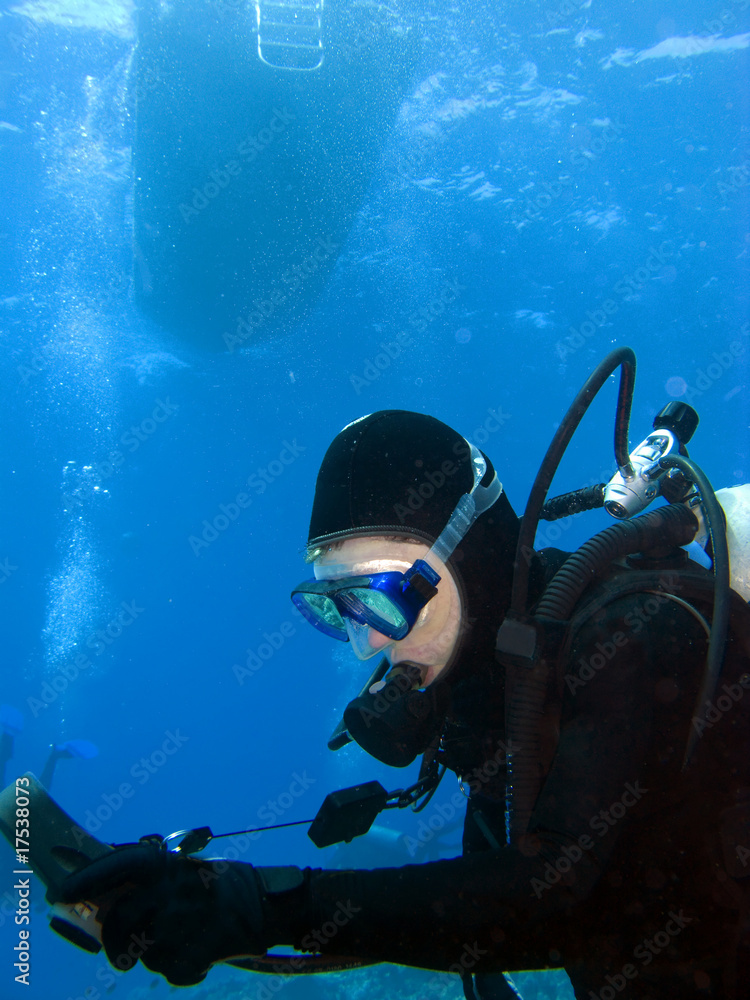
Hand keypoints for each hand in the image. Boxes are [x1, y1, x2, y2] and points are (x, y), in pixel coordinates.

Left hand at [58, 841, 264, 984]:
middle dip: (113, 944)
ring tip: (178, 943)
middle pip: (118, 923)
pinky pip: (170, 970)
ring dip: (153, 956)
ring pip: (143, 952)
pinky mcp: (197, 951)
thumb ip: (150, 886)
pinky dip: (180, 969)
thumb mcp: (185, 872)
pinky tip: (198, 953)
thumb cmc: (219, 887)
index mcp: (167, 865)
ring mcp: (183, 922)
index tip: (60, 895)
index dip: (85, 879)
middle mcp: (170, 890)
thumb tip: (105, 904)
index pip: (116, 866)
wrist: (268, 904)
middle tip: (118, 956)